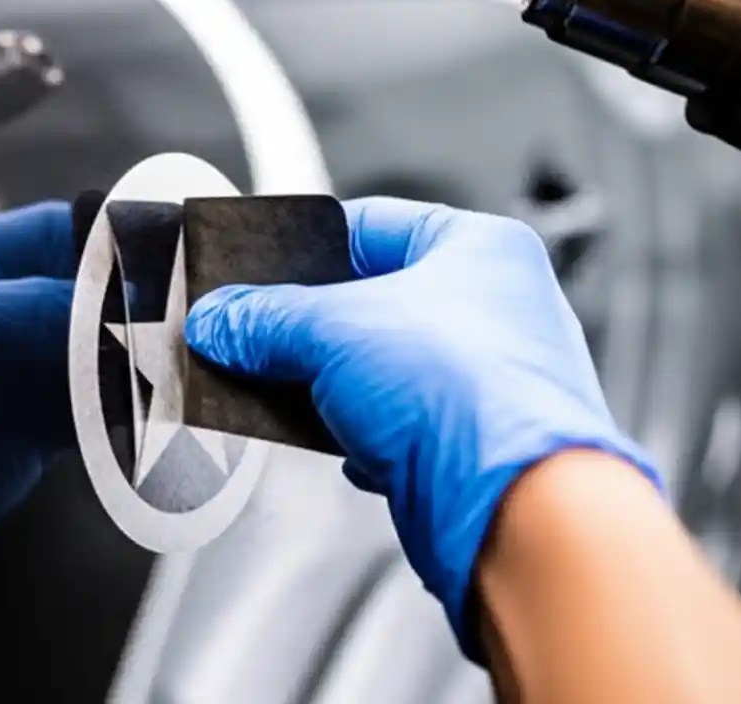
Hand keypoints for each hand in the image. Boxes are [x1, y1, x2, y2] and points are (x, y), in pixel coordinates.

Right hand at [184, 197, 660, 655]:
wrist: (516, 515)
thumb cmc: (473, 400)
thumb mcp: (335, 331)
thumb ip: (266, 319)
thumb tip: (224, 318)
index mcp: (481, 250)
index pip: (371, 225)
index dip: (304, 245)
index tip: (253, 270)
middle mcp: (494, 310)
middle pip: (371, 302)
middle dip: (307, 325)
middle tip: (250, 333)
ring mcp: (485, 382)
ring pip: (380, 370)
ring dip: (327, 385)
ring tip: (273, 389)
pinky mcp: (467, 448)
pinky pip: (394, 427)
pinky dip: (356, 434)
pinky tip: (332, 443)